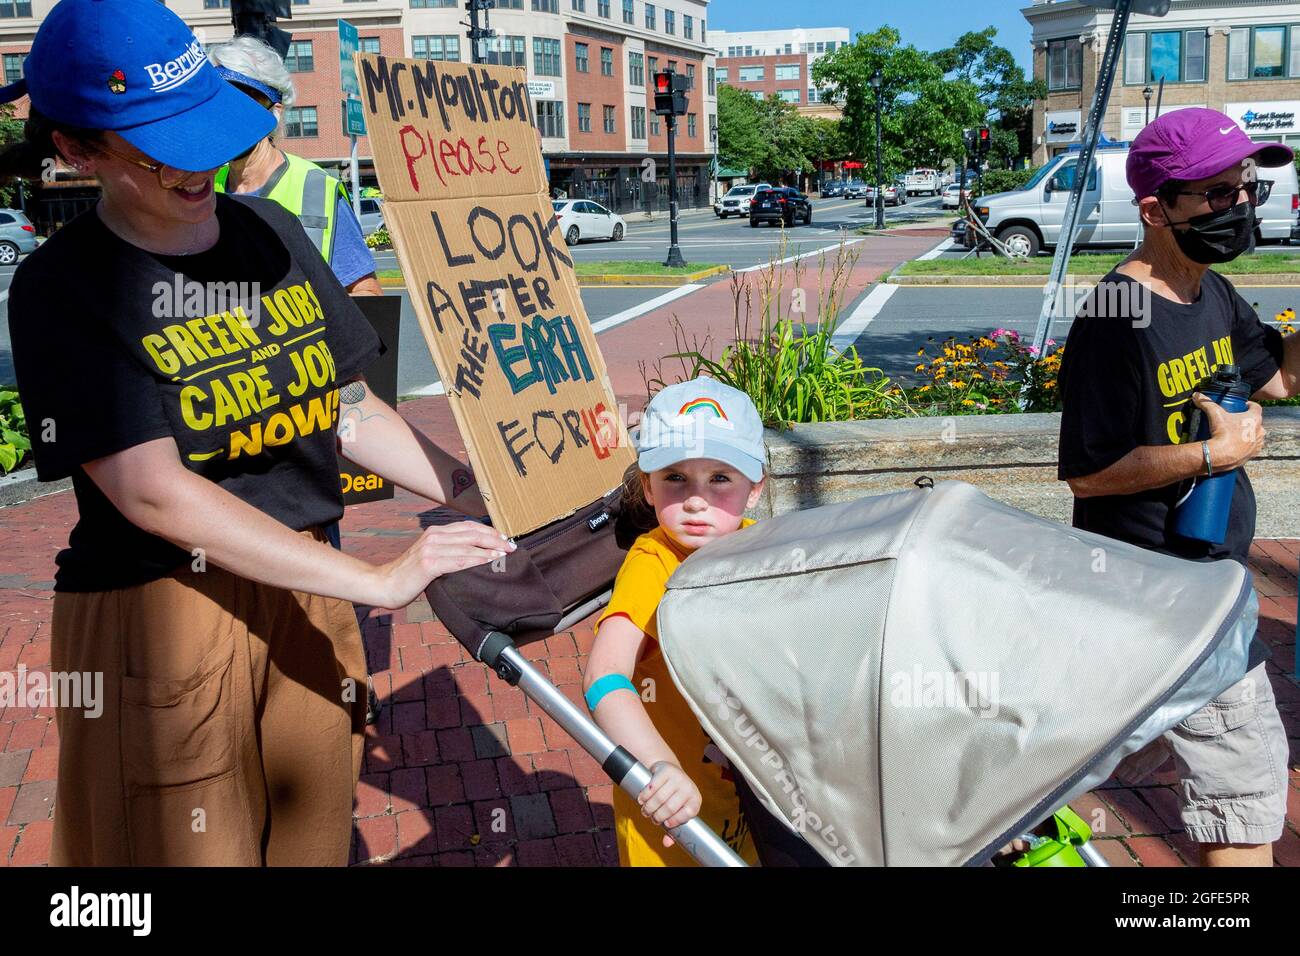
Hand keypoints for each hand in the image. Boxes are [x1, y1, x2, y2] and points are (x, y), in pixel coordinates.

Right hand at [368, 521, 514, 608]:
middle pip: (471, 533)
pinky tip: (489, 561)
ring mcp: (431, 548)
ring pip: (468, 545)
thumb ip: (447, 551)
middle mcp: (434, 536)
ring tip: (505, 553)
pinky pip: (459, 560)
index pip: (468, 526)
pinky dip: (477, 559)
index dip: (488, 531)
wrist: (385, 585)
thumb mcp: (429, 556)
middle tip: (511, 546)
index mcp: (435, 532)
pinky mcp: (429, 563)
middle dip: (494, 539)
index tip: (504, 538)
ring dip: (490, 549)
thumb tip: (473, 554)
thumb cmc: (410, 575)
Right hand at [639, 761, 702, 847]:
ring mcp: (678, 777)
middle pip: (670, 807)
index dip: (676, 821)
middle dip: (657, 816)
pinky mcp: (666, 771)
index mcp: (695, 800)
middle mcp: (689, 787)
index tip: (665, 824)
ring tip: (645, 811)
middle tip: (651, 818)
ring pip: (659, 798)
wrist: (670, 772)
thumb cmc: (674, 797)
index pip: (689, 813)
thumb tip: (667, 843)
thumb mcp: (677, 811)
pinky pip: (652, 786)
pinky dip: (644, 796)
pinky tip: (641, 800)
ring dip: (649, 807)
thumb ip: (673, 829)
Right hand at [1198, 393, 1264, 471]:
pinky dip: (1247, 445)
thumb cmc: (1222, 433)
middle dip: (1248, 421)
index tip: (1243, 406)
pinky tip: (1238, 445)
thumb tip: (1197, 395)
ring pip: (1256, 435)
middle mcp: (1260, 430)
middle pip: (1256, 421)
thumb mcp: (1215, 415)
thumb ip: (1207, 403)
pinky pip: (1253, 447)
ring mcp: (1257, 443)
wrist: (1221, 455)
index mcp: (1254, 418)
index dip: (1250, 405)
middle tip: (1236, 421)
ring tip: (1237, 434)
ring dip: (1249, 433)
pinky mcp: (1253, 454)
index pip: (1256, 407)